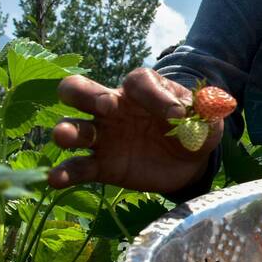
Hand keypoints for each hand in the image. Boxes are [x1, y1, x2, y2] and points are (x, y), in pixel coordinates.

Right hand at [47, 68, 222, 192]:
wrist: (188, 163)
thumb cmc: (193, 130)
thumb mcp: (206, 120)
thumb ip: (203, 112)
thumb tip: (198, 108)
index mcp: (142, 90)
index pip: (139, 82)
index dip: (156, 95)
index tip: (176, 114)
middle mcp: (114, 108)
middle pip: (83, 90)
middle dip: (86, 94)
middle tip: (106, 108)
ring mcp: (103, 137)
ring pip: (73, 126)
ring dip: (67, 130)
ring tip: (67, 138)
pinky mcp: (101, 165)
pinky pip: (78, 167)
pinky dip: (64, 172)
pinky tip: (55, 180)